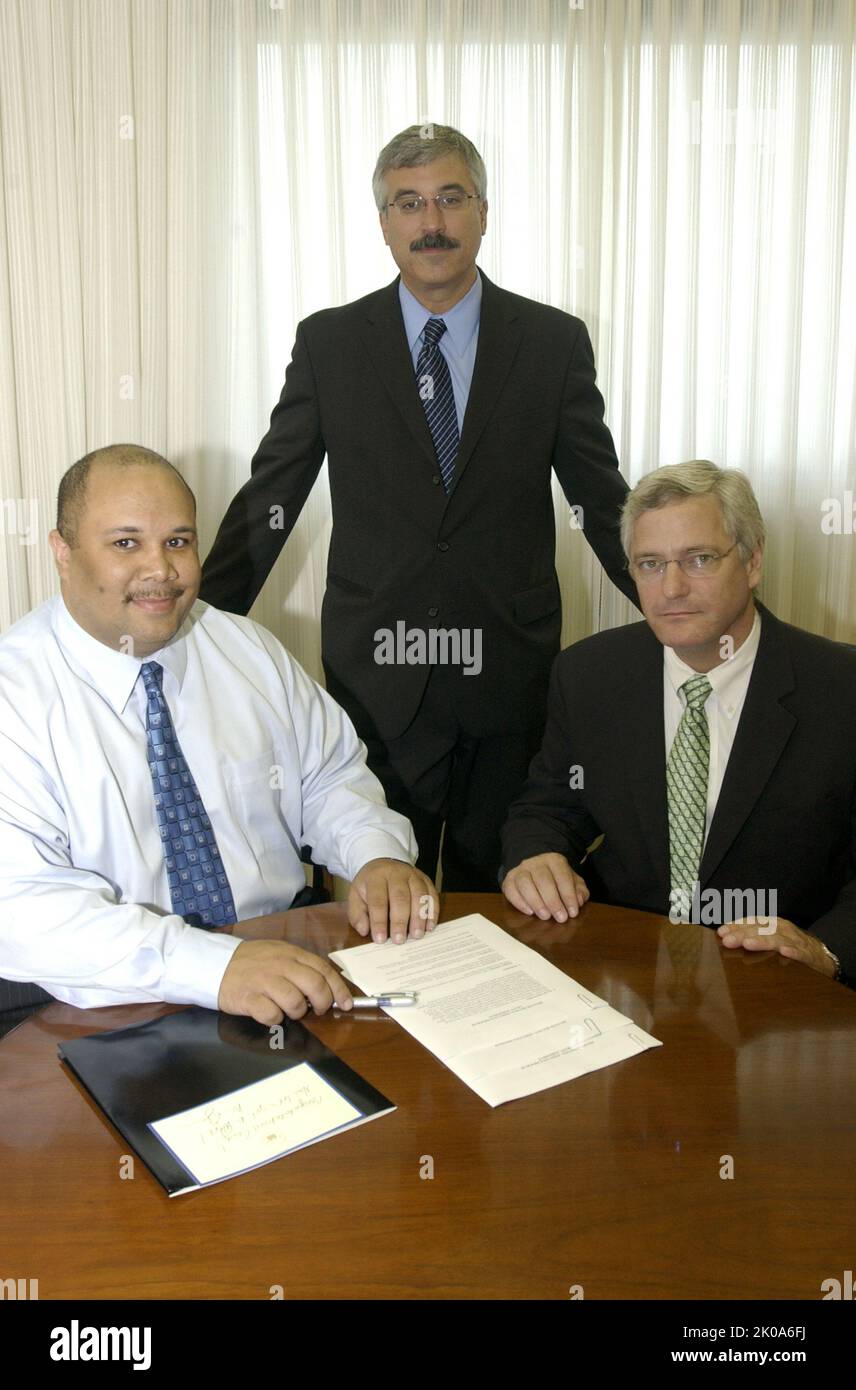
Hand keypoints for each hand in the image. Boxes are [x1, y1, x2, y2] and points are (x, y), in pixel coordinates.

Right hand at [218, 939, 352, 1023]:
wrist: (214, 963)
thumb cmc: (250, 961)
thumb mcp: (278, 953)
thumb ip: (300, 966)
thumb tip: (326, 986)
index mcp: (291, 953)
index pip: (323, 969)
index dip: (338, 988)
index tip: (346, 1003)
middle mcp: (280, 965)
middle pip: (315, 985)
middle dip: (323, 1003)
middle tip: (318, 1010)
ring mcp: (264, 981)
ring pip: (296, 1002)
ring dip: (297, 1012)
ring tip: (288, 1009)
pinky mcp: (249, 998)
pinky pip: (272, 1015)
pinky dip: (275, 1019)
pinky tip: (269, 1013)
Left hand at [347, 858, 438, 943]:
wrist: (384, 863)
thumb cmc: (370, 885)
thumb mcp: (356, 895)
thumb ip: (357, 914)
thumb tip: (364, 930)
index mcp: (376, 878)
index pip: (378, 900)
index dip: (379, 921)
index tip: (380, 939)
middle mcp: (396, 874)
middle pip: (400, 897)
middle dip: (400, 921)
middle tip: (400, 940)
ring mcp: (413, 876)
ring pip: (419, 895)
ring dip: (419, 917)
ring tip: (417, 935)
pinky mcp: (426, 880)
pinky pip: (432, 894)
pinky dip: (433, 911)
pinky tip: (430, 926)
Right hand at [502, 853, 588, 921]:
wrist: (536, 871)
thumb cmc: (557, 880)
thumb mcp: (573, 882)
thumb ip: (579, 891)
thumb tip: (579, 901)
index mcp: (554, 860)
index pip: (562, 876)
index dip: (568, 895)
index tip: (573, 912)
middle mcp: (536, 862)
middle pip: (543, 880)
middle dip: (553, 901)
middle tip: (560, 918)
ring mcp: (520, 870)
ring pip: (525, 883)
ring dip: (536, 902)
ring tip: (545, 916)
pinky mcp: (509, 880)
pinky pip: (510, 890)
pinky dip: (519, 902)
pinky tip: (530, 912)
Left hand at [717, 917, 836, 976]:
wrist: (820, 955)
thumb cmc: (789, 945)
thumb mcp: (770, 937)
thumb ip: (750, 935)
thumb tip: (725, 936)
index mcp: (772, 924)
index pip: (752, 922)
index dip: (737, 926)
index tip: (721, 932)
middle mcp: (782, 930)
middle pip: (761, 930)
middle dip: (743, 934)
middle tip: (728, 940)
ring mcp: (795, 942)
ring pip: (778, 940)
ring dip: (763, 941)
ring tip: (748, 944)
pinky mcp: (807, 955)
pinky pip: (800, 953)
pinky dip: (792, 953)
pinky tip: (784, 953)